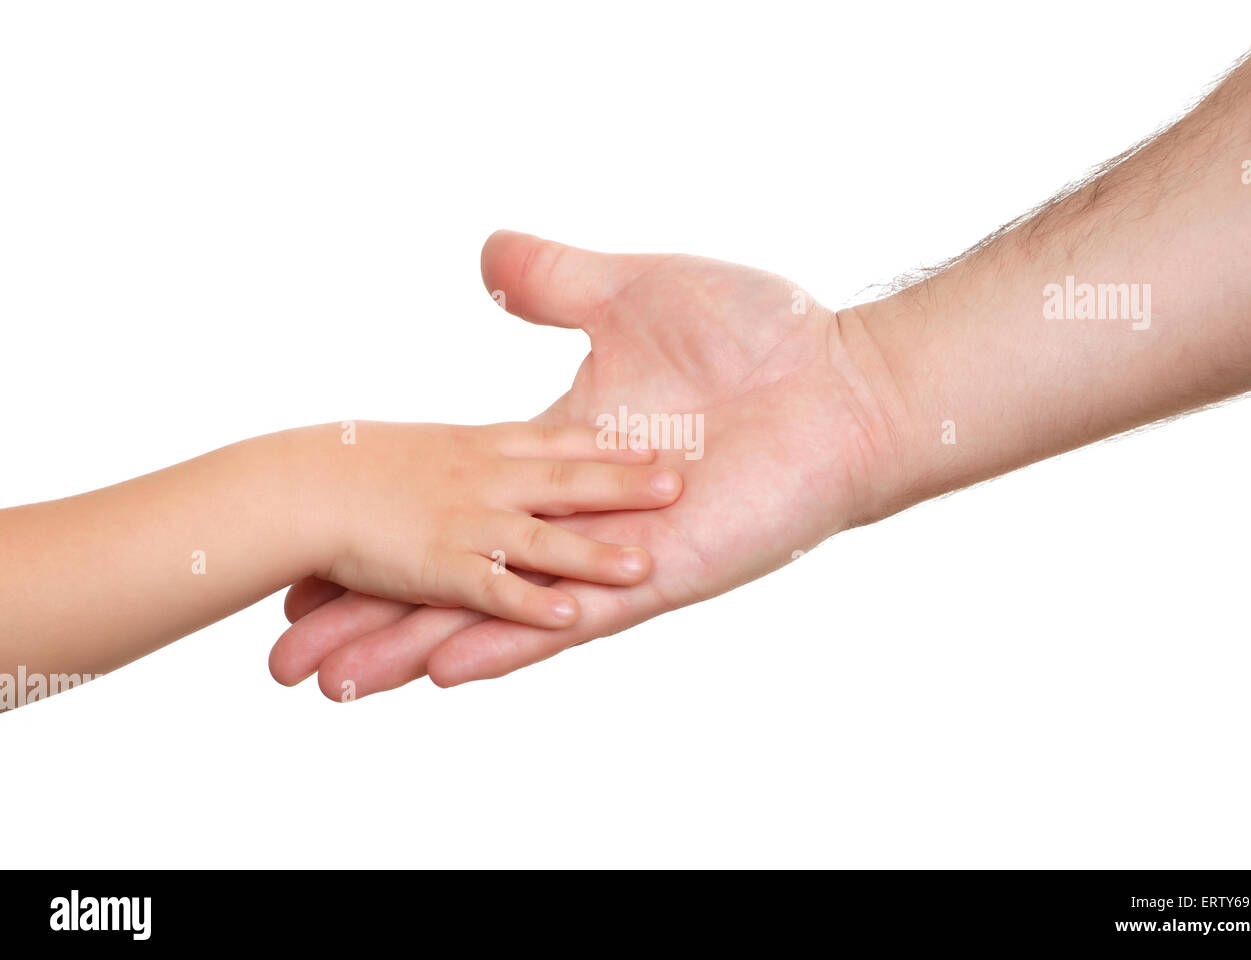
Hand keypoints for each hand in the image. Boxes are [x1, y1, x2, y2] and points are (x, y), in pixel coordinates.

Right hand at [270, 231, 910, 697]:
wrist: (843, 380)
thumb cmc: (753, 331)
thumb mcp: (630, 288)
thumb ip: (557, 281)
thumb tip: (486, 253)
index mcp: (555, 454)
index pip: (446, 504)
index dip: (378, 537)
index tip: (308, 563)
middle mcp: (568, 516)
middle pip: (451, 575)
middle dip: (370, 616)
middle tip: (285, 655)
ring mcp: (610, 554)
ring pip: (494, 609)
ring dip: (415, 644)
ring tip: (338, 682)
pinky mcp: (658, 579)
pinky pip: (571, 616)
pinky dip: (510, 639)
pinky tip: (444, 670)